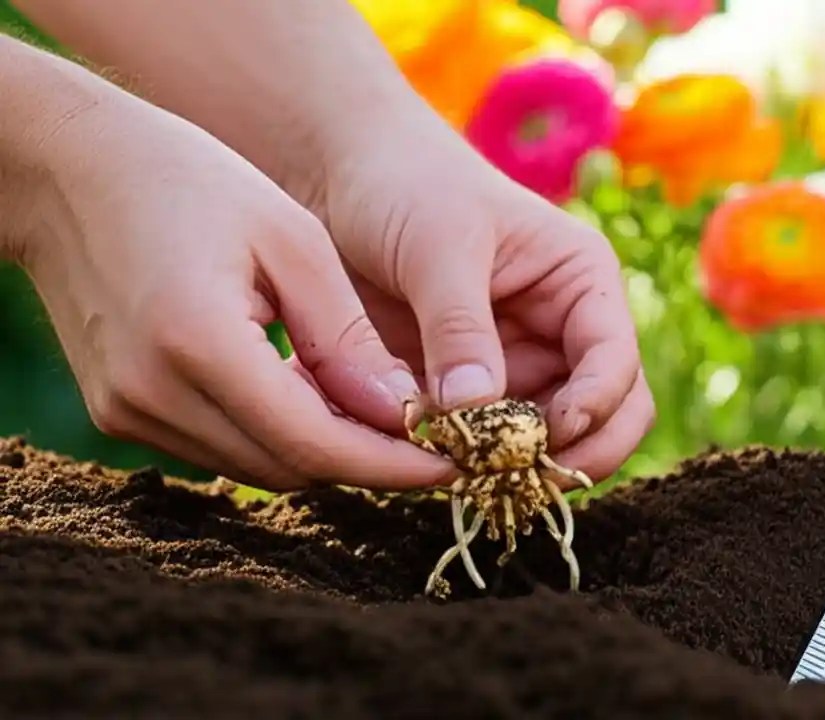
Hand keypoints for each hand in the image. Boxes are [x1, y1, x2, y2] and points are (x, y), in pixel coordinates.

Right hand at [19, 81, 451, 490]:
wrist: (66, 169)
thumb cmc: (189, 182)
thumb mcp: (291, 241)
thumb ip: (346, 338)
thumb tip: (406, 416)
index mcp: (198, 344)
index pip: (316, 446)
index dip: (394, 466)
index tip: (458, 464)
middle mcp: (152, 395)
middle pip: (289, 468)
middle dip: (370, 463)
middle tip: (438, 443)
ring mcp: (127, 410)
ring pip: (257, 466)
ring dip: (327, 451)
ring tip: (390, 420)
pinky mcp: (119, 411)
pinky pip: (221, 445)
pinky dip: (278, 434)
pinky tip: (319, 398)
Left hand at [307, 106, 654, 485]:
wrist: (341, 179)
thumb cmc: (407, 185)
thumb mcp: (437, 246)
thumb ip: (459, 328)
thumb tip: (476, 414)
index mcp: (581, 284)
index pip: (615, 361)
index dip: (595, 407)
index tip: (546, 434)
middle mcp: (562, 333)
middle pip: (605, 418)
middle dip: (571, 453)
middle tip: (517, 475)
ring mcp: (518, 368)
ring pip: (544, 442)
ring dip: (512, 465)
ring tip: (461, 471)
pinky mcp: (470, 394)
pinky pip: (482, 444)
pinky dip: (463, 461)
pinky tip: (426, 460)